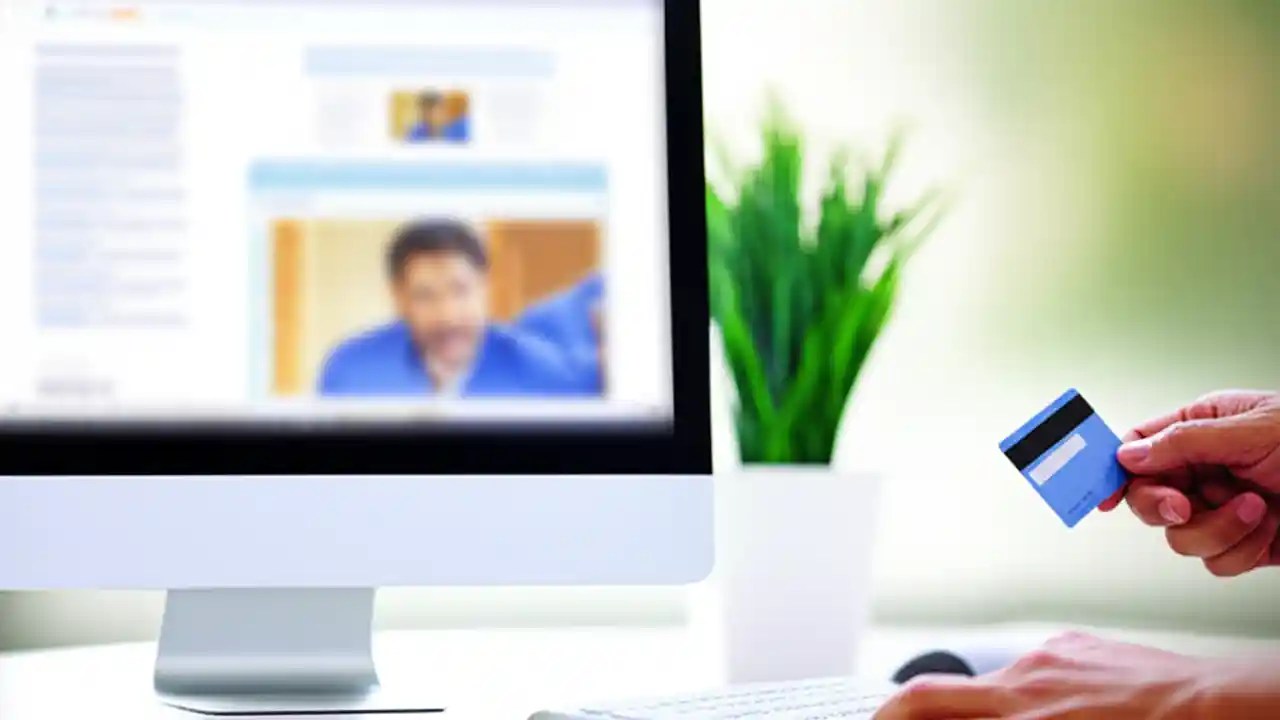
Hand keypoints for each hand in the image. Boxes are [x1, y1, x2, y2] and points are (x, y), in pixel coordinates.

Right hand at [875, 632, 1209, 719]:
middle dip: (905, 711)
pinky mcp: (1072, 644)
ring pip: (995, 686)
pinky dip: (1034, 693)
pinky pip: (1037, 670)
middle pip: (939, 690)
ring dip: (991, 709)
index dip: (889, 715)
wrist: (1211, 707)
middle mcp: (1026, 683)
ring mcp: (1048, 657)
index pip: (926, 702)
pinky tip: (1065, 712)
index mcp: (1022, 717)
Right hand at [1098, 390, 1279, 575]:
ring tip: (1259, 508)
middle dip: (1165, 507)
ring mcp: (1222, 510)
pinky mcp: (1244, 545)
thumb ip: (1184, 441)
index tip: (1102, 495)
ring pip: (1180, 537)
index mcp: (1200, 428)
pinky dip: (1242, 549)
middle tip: (1183, 507)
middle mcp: (1204, 470)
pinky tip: (1271, 527)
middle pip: (1149, 499)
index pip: (1139, 446)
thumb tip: (1127, 454)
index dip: (1113, 470)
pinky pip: (1215, 561)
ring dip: (1218, 529)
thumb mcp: (1251, 430)